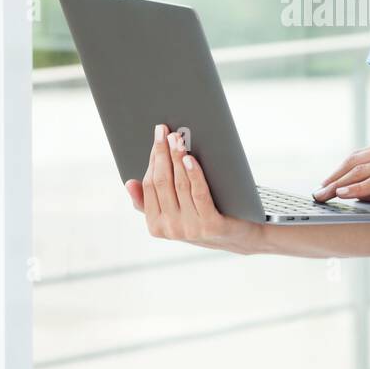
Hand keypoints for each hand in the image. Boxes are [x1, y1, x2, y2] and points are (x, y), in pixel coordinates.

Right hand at [125, 124, 262, 253]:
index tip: (156, 137)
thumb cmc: (203, 218)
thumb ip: (150, 202)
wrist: (239, 237)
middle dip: (162, 153)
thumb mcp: (175, 213)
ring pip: (180, 185)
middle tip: (164, 131)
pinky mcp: (211, 226)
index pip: (149, 186)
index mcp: (156, 226)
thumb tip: (129, 183)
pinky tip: (190, 158)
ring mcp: (191, 229)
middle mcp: (171, 229)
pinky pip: (199, 193)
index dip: (152, 159)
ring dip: (177, 158)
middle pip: (162, 182)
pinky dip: (194, 174)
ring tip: (177, 139)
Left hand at [311, 137, 369, 209]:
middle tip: (319, 191)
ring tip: (324, 196)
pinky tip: (344, 195)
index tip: (327, 182)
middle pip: (355, 161)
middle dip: (334, 177)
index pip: (360, 155)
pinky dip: (356, 188)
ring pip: (360, 171)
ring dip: (339, 184)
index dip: (341, 169)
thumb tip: (362, 192)